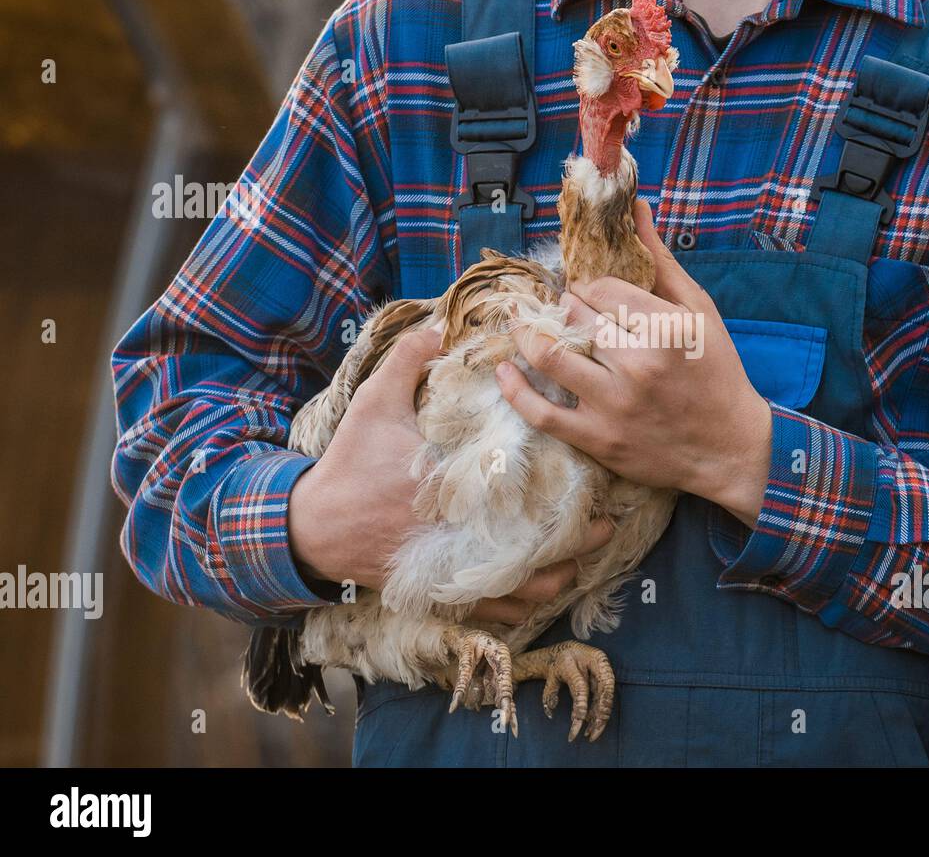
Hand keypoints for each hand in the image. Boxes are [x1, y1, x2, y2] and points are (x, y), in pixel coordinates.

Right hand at [288, 327, 615, 621]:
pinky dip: (523, 605)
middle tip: (609, 522)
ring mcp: (452, 565)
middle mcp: (461, 530)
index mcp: (455, 483)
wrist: (314, 526)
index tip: (594, 473)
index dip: (565, 486)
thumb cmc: (348, 463)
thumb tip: (437, 323)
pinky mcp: (439, 589)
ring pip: (522, 586)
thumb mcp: (373, 404)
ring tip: (583, 558)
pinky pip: (493, 610)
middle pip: (538, 544)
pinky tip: (542, 590)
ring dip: (559, 574)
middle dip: (580, 537)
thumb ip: (406, 361)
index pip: (524, 488)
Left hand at [496, 200, 772, 526]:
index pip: (601, 289)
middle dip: (562, 307)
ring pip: (550, 357)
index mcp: (666, 328)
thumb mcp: (699, 311)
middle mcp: (638, 365)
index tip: (590, 294)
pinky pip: (542, 413)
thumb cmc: (716, 373)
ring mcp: (615, 405)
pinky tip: (505, 370)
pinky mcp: (599, 439)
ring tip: (522, 323)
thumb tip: (636, 207)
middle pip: (573, 318)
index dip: (589, 287)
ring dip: (528, 334)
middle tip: (560, 307)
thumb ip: (662, 260)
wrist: (729, 448)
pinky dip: (516, 390)